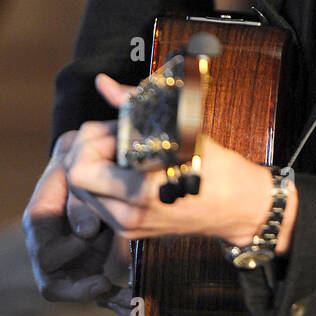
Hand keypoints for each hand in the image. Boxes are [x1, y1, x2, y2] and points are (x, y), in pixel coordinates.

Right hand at [22, 129, 129, 309]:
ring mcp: (68, 262)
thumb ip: (76, 194)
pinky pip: (98, 294)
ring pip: (73, 292)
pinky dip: (115, 301)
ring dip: (96, 295)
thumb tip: (87, 231)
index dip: (66, 247)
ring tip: (123, 299)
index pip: (42, 245)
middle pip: (51, 281)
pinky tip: (135, 307)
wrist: (94, 163)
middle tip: (103, 281)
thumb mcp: (74, 164)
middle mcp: (48, 246)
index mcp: (39, 219)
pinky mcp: (88, 269)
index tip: (92, 235)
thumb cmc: (80, 159)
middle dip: (78, 282)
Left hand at [64, 73, 295, 251]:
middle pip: (75, 181)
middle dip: (87, 152)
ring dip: (93, 167)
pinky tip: (126, 168)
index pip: (81, 170)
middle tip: (115, 137)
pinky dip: (103, 182)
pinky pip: (98, 204)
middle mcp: (130, 215)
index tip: (117, 130)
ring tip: (123, 152)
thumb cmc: (217, 168)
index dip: (91, 142)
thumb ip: (132, 106)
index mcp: (142, 192)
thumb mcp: (179, 131)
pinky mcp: (131, 232)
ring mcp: (129, 228)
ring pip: (83, 193)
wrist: (240, 207)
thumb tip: (102, 83)